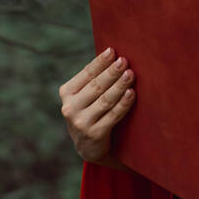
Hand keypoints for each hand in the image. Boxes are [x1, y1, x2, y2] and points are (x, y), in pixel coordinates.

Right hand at [59, 47, 135, 162]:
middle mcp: (70, 107)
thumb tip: (114, 55)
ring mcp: (81, 122)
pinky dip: (123, 103)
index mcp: (66, 93)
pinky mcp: (94, 134)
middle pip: (96, 86)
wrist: (89, 147)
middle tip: (124, 61)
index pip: (86, 74)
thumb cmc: (91, 113)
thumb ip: (93, 80)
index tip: (112, 51)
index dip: (100, 62)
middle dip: (112, 72)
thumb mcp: (85, 97)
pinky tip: (132, 93)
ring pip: (105, 100)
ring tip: (131, 74)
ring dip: (119, 86)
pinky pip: (113, 115)